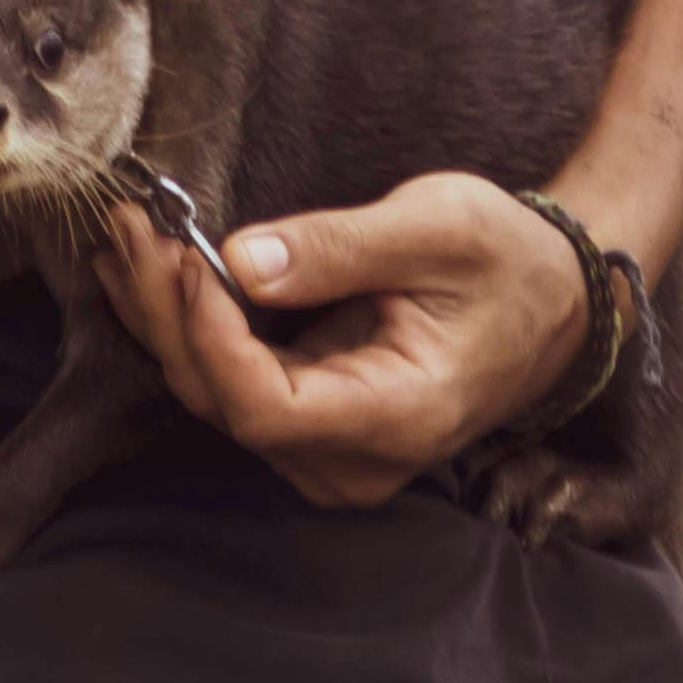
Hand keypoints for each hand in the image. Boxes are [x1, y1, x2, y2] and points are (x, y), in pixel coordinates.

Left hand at [89, 172, 596, 509]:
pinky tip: (151, 274)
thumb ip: (338, 248)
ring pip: (216, 398)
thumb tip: (241, 258)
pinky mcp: (315, 426)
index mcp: (399, 415)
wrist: (556, 301)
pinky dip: (187, 327)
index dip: (210, 336)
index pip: (267, 407)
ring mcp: (333, 451)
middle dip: (166, 312)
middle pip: (226, 405)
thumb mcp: (437, 227)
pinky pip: (232, 387)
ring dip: (163, 317)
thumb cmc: (505, 259)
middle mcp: (359, 458)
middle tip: (132, 225)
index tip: (187, 255)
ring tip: (126, 237)